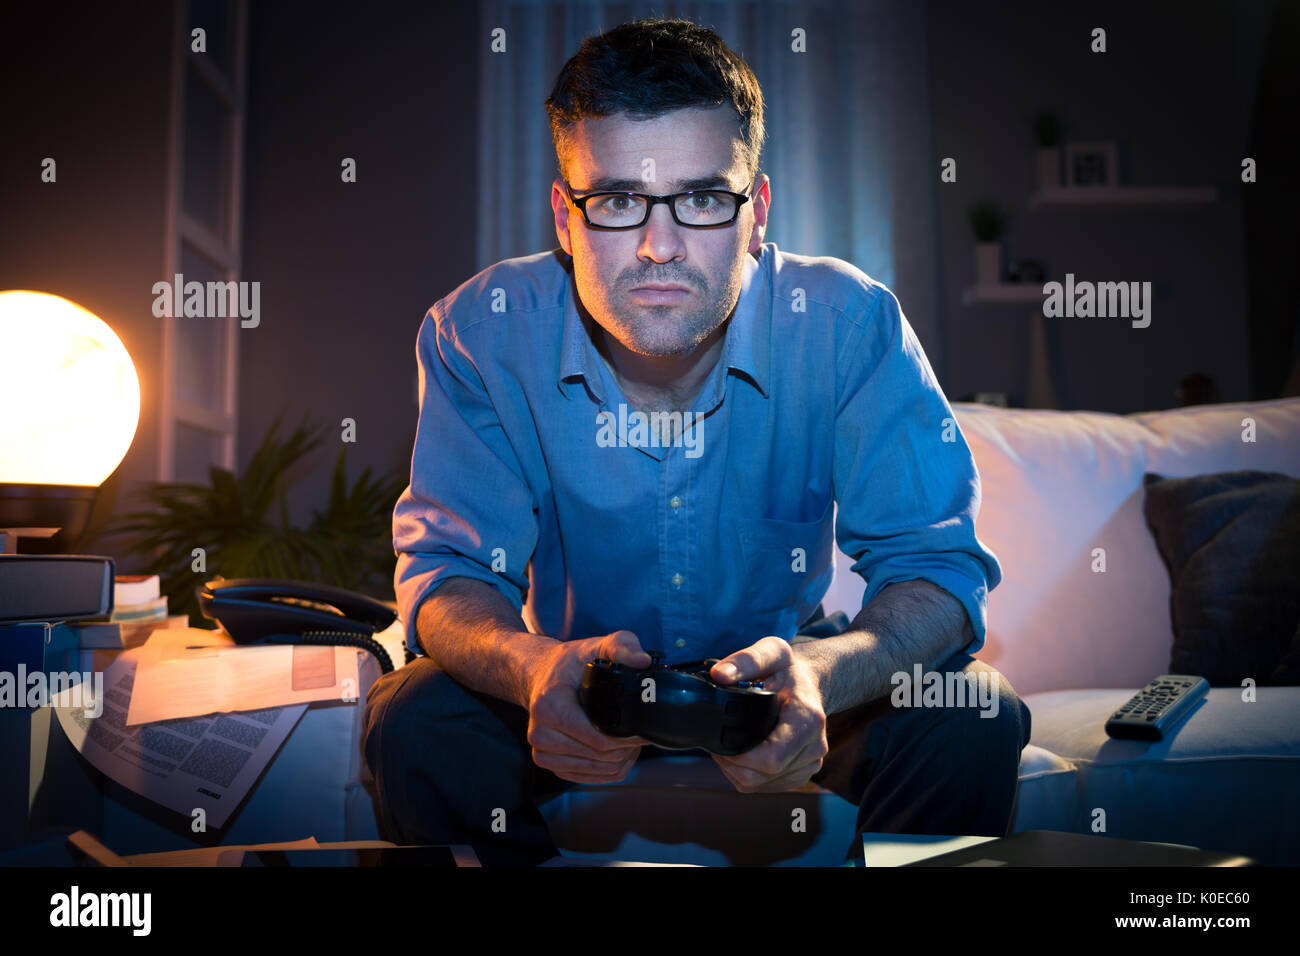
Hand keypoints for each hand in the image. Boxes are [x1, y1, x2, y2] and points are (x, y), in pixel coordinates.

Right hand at [525, 630, 651, 783]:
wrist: (541, 675)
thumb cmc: (571, 663)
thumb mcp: (597, 645)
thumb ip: (622, 646)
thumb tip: (643, 661)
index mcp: (549, 707)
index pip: (598, 739)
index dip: (629, 739)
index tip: (646, 729)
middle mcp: (540, 734)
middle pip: (599, 757)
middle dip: (628, 749)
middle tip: (641, 734)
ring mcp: (541, 751)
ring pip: (596, 771)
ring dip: (620, 761)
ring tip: (630, 740)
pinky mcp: (546, 762)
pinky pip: (586, 778)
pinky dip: (606, 769)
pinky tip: (615, 750)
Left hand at [708, 636, 827, 792]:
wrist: (810, 683)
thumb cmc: (788, 668)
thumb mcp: (771, 651)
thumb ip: (745, 660)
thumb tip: (719, 675)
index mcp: (808, 719)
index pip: (771, 758)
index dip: (739, 756)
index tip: (720, 741)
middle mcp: (814, 746)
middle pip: (762, 775)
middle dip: (731, 763)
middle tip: (717, 742)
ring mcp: (810, 764)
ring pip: (760, 784)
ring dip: (737, 770)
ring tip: (729, 745)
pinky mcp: (801, 773)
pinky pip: (765, 786)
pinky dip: (747, 775)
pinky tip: (742, 754)